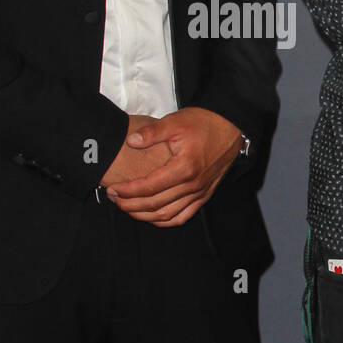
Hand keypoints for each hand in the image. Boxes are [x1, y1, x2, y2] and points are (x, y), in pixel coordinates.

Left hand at [104, 107, 242, 225]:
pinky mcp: (204, 195)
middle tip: (113, 198)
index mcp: (184, 168)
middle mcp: (192, 185)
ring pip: (167, 215)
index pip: (148, 187)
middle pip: (155, 204)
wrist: (230, 127)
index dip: (127, 191)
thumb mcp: (175, 122)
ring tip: (127, 208)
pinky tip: (152, 217)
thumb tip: (131, 141)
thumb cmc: (203, 123)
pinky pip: (183, 216)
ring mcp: (200, 192)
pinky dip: (165, 220)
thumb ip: (151, 132)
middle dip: (130, 204)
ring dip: (144, 215)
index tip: (112, 189)